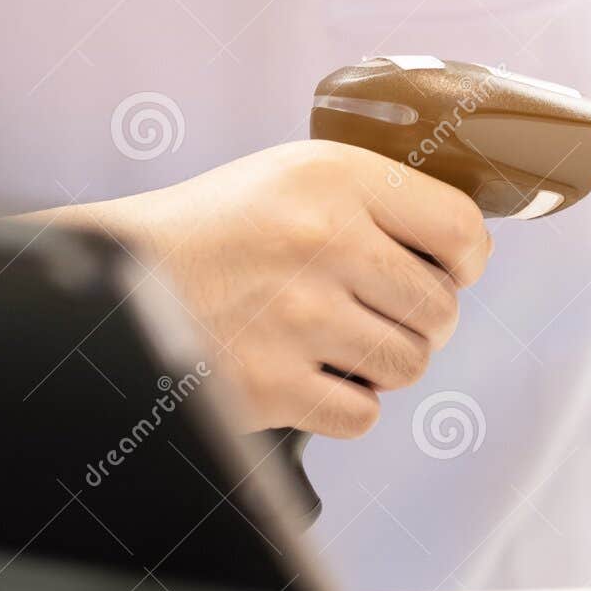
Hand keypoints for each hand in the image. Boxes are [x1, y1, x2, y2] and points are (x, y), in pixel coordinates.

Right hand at [65, 141, 490, 437]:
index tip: (452, 269)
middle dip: (422, 320)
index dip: (468, 260)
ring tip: (341, 341)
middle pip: (441, 308)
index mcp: (333, 178)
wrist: (119, 275)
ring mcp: (297, 314)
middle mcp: (322, 240)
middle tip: (379, 311)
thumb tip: (472, 253)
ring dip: (384, 364)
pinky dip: (344, 405)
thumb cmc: (220, 228)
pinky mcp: (271, 383)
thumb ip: (380, 200)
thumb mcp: (296, 176)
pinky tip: (311, 374)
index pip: (462, 229)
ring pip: (409, 365)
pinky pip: (362, 414)